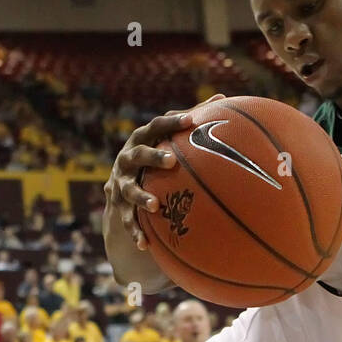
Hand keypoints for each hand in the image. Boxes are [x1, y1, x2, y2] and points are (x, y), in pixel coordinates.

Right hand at [104, 97, 223, 249]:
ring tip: (155, 205)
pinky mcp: (118, 205)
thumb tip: (223, 97)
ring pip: (128, 189)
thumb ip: (191, 119)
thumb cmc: (156, 154)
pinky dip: (135, 231)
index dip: (172, 123)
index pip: (156, 125)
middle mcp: (127, 158)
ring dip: (140, 197)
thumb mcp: (169, 137)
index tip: (190, 121)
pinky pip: (126, 219)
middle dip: (153, 157)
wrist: (120, 183)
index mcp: (142, 138)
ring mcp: (120, 182)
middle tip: (171, 160)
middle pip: (138, 154)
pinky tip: (145, 244)